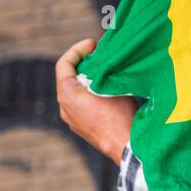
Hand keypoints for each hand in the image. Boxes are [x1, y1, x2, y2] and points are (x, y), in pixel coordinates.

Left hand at [55, 38, 138, 163]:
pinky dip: (89, 94)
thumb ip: (103, 68)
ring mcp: (71, 120)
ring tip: (104, 73)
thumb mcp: (111, 84)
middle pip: (68, 77)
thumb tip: (103, 56)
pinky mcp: (81, 128)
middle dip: (84, 64)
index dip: (78, 49)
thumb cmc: (120, 115)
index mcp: (66, 94)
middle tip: (100, 56)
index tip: (93, 44)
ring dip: (87, 80)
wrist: (126, 146)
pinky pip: (80, 105)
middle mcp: (64, 107)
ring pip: (75, 92)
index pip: (64, 63)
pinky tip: (106, 92)